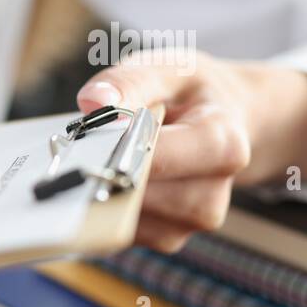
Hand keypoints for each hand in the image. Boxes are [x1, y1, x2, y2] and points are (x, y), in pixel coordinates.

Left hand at [76, 50, 306, 251]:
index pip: (157, 157)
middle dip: (102, 171)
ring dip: (100, 190)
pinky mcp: (168, 237)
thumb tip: (93, 104)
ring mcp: (191, 221)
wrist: (224, 120)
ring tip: (102, 159)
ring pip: (124, 219)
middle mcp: (213, 191)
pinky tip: (108, 182)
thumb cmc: (189, 93)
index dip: (114, 148)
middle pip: (136, 194)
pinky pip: (120, 233)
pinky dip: (104, 207)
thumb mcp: (167, 68)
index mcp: (222, 144)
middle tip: (81, 147)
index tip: (84, 135)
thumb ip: (130, 82)